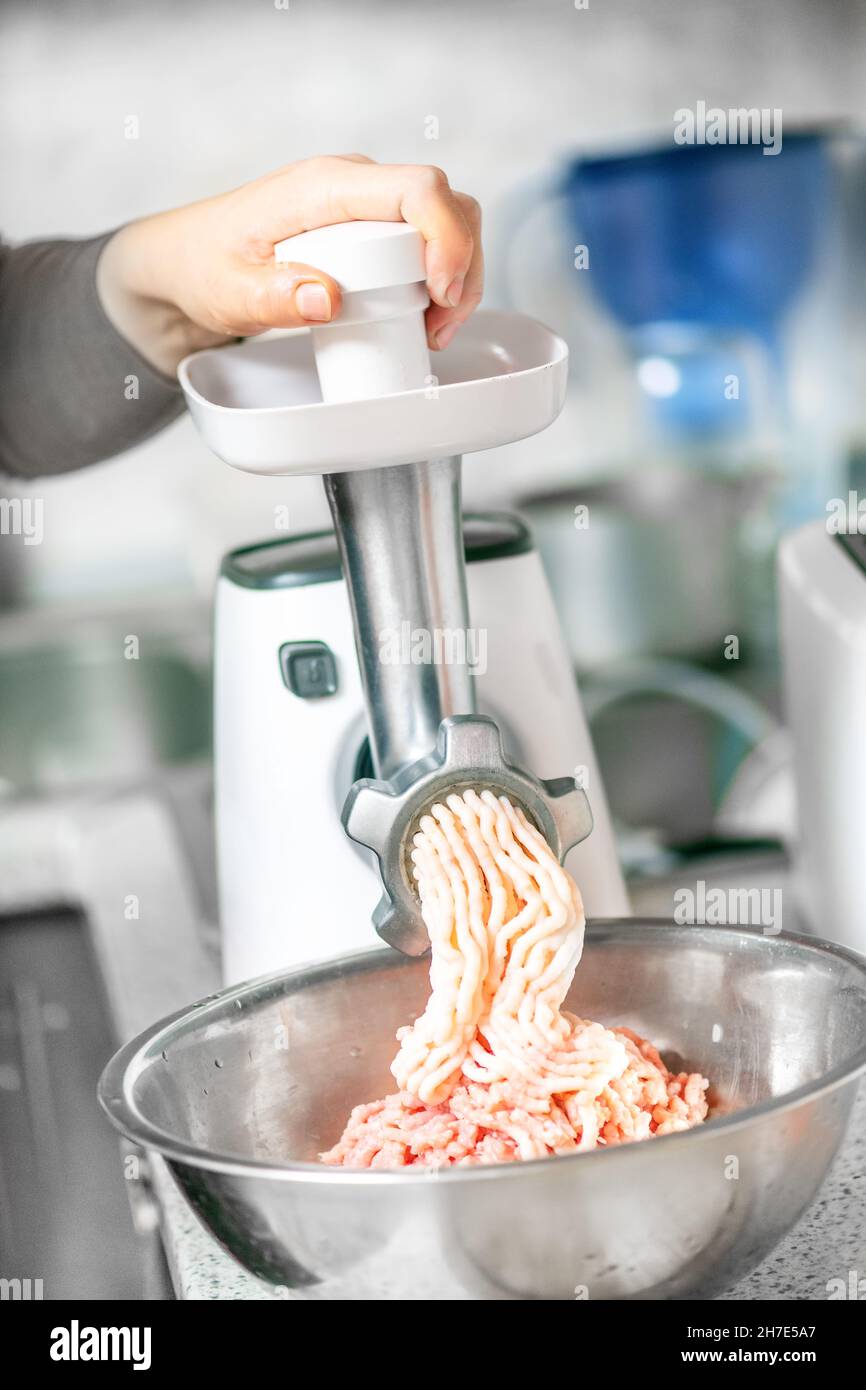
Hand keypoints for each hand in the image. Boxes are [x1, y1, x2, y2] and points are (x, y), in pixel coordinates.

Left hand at [97, 155, 482, 375]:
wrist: (188, 262)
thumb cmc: (205, 268)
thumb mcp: (228, 293)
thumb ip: (273, 297)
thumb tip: (327, 298)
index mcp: (322, 187)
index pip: (416, 188)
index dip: (446, 238)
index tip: (439, 295)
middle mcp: (352, 183)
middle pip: (446, 203)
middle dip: (462, 267)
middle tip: (438, 327)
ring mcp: (366, 203)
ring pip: (448, 221)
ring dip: (459, 278)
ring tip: (433, 331)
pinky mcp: (372, 226)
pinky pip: (430, 240)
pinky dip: (443, 281)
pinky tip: (424, 320)